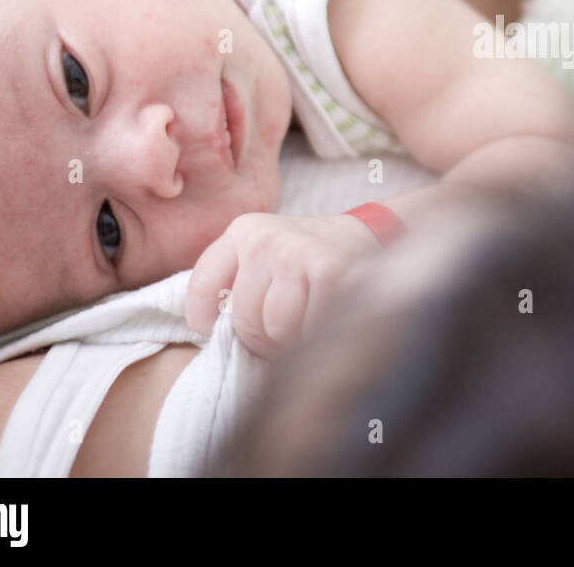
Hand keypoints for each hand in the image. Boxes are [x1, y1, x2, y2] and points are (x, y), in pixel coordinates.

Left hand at [184, 212, 379, 358]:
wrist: (372, 236)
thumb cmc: (312, 260)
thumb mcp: (267, 256)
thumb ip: (236, 284)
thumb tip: (206, 332)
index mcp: (243, 232)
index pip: (201, 291)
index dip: (207, 322)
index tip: (224, 331)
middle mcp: (263, 239)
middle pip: (242, 320)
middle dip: (264, 339)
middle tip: (285, 330)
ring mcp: (296, 253)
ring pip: (274, 330)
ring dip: (293, 341)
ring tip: (307, 325)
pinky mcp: (328, 271)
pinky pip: (307, 329)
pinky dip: (317, 335)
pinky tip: (327, 319)